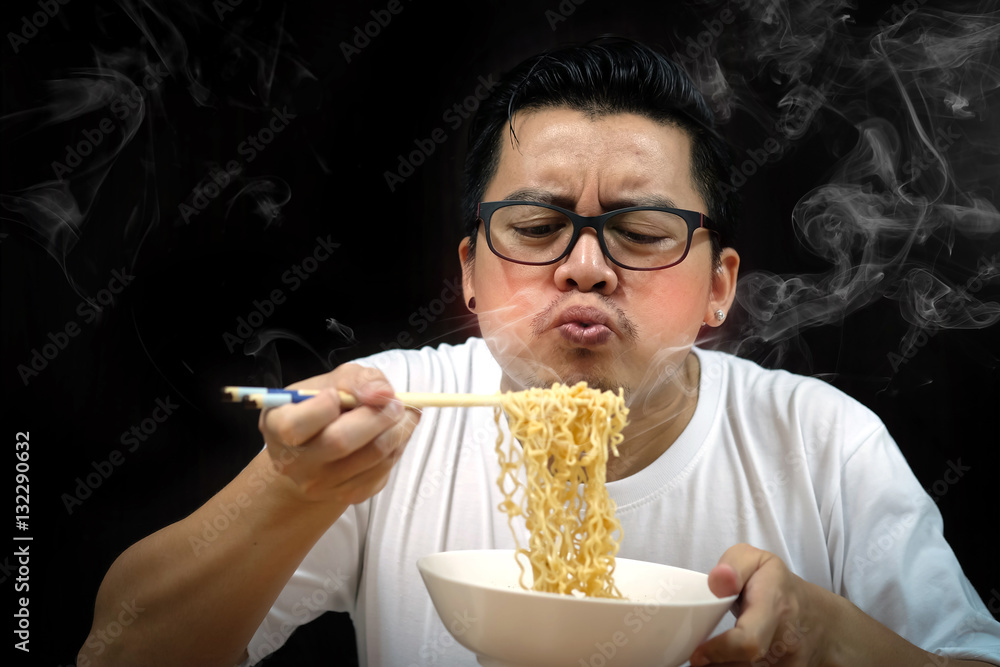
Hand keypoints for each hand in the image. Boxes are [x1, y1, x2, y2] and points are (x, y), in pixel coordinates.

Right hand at [258, 363, 419, 506]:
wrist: (317, 453)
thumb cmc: (321, 408)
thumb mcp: (329, 382)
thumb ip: (355, 379)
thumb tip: (383, 393)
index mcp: (277, 427)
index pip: (296, 425)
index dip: (323, 406)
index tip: (338, 394)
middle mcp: (294, 462)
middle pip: (340, 442)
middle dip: (376, 416)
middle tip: (395, 402)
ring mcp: (322, 484)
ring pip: (372, 456)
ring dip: (398, 430)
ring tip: (402, 413)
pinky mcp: (349, 495)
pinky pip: (382, 470)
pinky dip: (398, 447)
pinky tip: (396, 433)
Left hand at [688, 544, 829, 665]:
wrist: (819, 619)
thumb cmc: (779, 588)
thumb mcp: (758, 560)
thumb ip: (734, 564)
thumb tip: (717, 582)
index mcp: (775, 607)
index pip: (748, 640)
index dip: (719, 650)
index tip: (697, 654)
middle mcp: (785, 642)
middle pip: (743, 665)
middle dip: (713, 664)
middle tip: (695, 654)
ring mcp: (788, 665)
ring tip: (708, 654)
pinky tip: (721, 661)